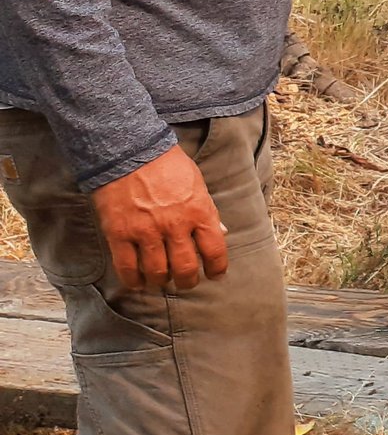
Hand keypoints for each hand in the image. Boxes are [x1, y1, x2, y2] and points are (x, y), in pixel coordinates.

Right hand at [92, 146, 228, 292]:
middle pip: (185, 268)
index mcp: (199, 212)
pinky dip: (133, 280)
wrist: (129, 152)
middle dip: (188, 281)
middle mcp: (175, 226)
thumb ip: (207, 210)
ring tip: (162, 281)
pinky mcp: (120, 234)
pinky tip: (138, 282)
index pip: (215, 251)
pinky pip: (127, 267)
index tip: (215, 275)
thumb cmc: (167, 165)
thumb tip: (220, 232)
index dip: (217, 268)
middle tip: (186, 283)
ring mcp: (146, 232)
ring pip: (157, 272)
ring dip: (161, 282)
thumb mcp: (197, 183)